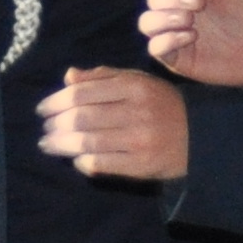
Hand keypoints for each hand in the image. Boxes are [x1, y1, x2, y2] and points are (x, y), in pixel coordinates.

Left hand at [39, 65, 188, 180]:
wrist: (199, 135)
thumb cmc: (160, 104)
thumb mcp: (138, 81)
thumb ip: (103, 76)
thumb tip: (69, 77)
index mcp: (133, 86)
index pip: (82, 93)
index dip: (56, 101)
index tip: (43, 109)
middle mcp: (136, 111)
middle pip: (81, 118)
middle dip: (55, 124)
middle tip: (44, 128)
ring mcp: (138, 140)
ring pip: (87, 142)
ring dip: (61, 144)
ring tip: (49, 144)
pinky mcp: (141, 165)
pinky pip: (101, 164)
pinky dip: (82, 162)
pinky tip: (76, 159)